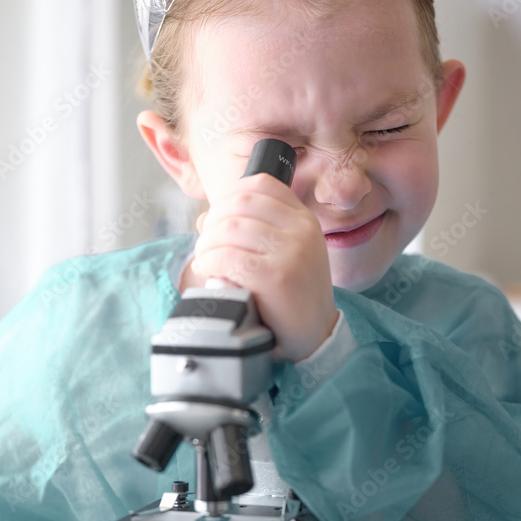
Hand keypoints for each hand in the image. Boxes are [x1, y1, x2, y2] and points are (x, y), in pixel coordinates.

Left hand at [187, 173, 337, 361]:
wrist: (316, 335)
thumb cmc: (292, 295)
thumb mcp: (287, 252)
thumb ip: (254, 230)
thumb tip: (204, 219)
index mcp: (305, 220)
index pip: (262, 184)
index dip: (231, 196)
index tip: (220, 220)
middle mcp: (302, 230)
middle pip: (240, 203)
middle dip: (213, 222)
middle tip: (208, 246)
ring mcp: (291, 252)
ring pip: (229, 229)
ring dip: (207, 245)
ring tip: (206, 261)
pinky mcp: (276, 277)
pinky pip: (228, 257)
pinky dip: (209, 262)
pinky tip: (210, 272)